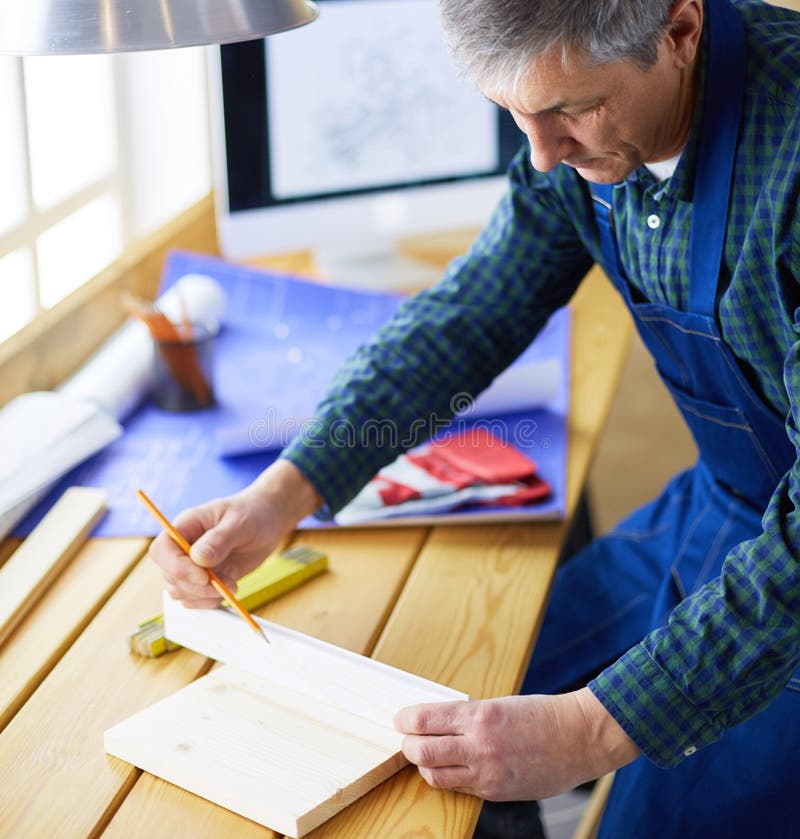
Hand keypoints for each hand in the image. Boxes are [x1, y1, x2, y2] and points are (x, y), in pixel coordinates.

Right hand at [147, 458, 321, 606]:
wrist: (267, 520)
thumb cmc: (253, 513)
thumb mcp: (240, 522)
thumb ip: (219, 539)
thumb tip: (198, 559)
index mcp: (186, 526)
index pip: (162, 549)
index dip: (177, 567)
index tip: (204, 576)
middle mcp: (183, 547)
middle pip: (170, 575)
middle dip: (196, 586)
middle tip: (228, 583)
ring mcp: (191, 565)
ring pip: (179, 591)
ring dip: (203, 596)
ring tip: (231, 585)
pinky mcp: (203, 579)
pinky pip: (194, 599)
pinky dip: (208, 602)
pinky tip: (228, 591)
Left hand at [394, 688, 639, 800]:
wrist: (578, 738)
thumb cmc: (539, 714)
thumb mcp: (498, 704)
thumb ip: (467, 717)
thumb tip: (434, 723)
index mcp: (479, 715)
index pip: (424, 719)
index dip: (405, 720)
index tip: (400, 719)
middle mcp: (479, 745)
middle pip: (421, 751)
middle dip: (407, 745)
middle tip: (406, 739)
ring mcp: (487, 773)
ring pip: (434, 775)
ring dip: (423, 765)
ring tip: (424, 755)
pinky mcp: (496, 792)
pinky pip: (458, 787)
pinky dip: (446, 778)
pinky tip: (449, 768)